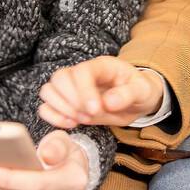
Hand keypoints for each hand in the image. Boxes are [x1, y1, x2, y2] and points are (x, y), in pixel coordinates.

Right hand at [39, 56, 165, 127]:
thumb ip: (128, 95)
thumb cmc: (140, 92)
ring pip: (49, 90)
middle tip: (89, 116)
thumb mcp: (143, 91)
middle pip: (59, 77)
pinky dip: (52, 116)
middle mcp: (82, 73)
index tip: (95, 110)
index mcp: (102, 66)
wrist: (136, 99)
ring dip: (60, 108)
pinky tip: (70, 123)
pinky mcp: (66, 102)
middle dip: (71, 101)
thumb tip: (109, 102)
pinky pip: (46, 106)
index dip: (83, 91)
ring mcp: (71, 87)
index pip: (82, 72)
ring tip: (80, 120)